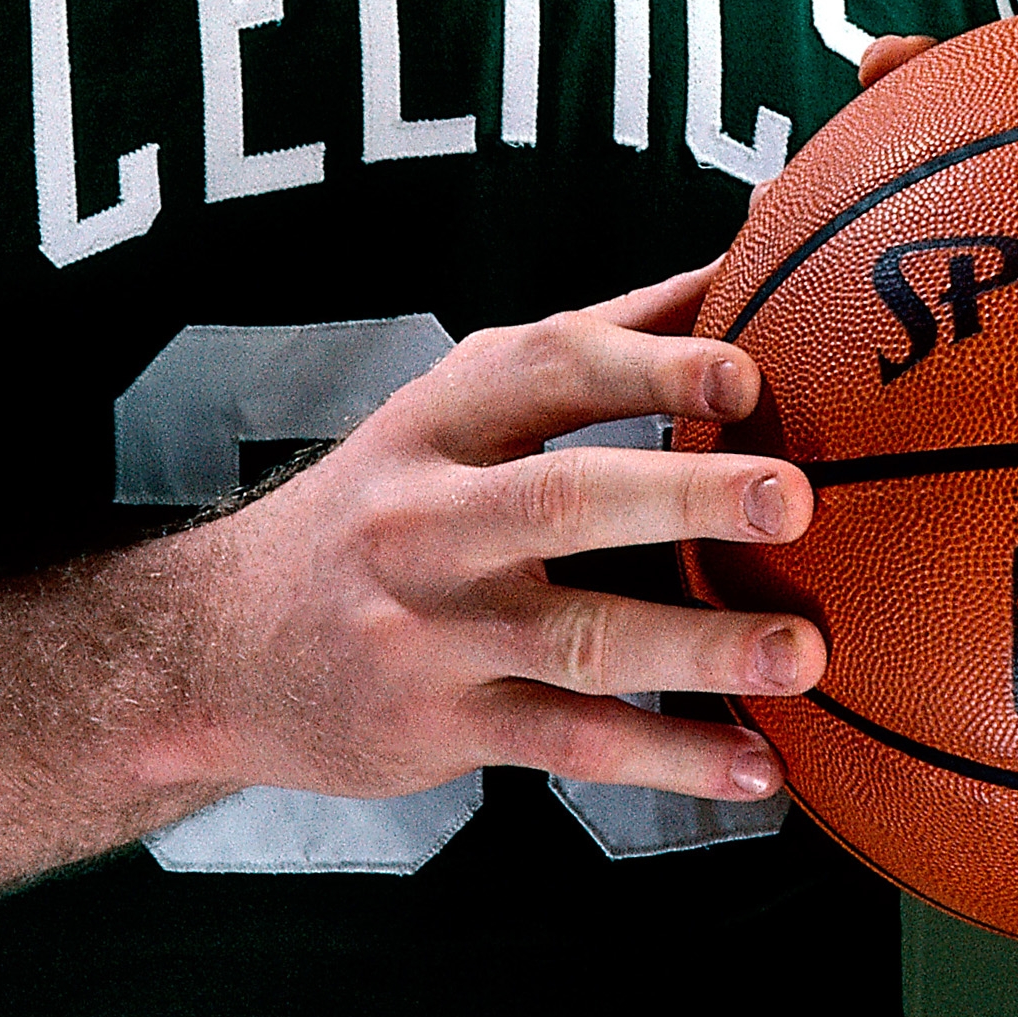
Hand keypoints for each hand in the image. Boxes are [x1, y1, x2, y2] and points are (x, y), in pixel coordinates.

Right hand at [174, 264, 819, 810]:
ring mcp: (432, 632)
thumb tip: (755, 251)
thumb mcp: (459, 404)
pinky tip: (756, 764)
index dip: (649, 366)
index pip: (547, 371)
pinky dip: (670, 759)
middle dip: (682, 496)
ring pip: (576, 639)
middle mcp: (427, 520)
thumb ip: (605, 337)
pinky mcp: (442, 729)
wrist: (215, 647)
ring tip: (802, 651)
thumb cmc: (386, 503)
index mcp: (442, 420)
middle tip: (794, 499)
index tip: (746, 373)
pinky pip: (571, 744)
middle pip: (561, 501)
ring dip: (699, 650)